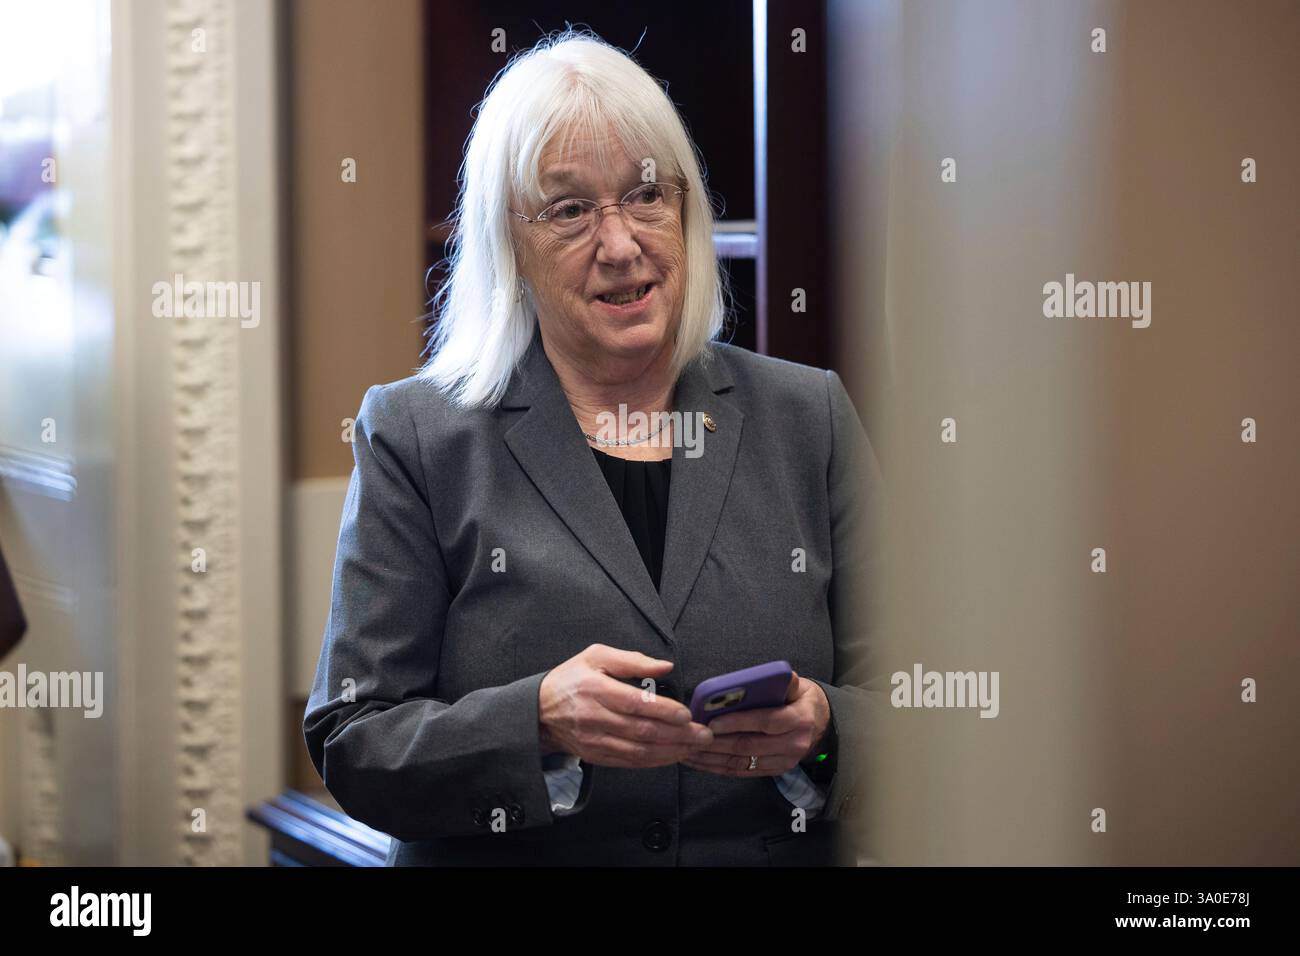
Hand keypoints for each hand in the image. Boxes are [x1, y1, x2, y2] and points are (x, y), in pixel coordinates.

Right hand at [538, 644, 713, 768]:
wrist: (540, 710)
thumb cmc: (571, 679)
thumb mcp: (597, 656)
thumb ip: (632, 660)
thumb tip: (665, 666)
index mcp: (596, 689)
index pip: (636, 703)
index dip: (664, 711)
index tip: (686, 714)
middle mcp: (595, 717)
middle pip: (642, 731)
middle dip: (678, 735)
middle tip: (703, 734)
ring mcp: (595, 740)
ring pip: (639, 751)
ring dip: (671, 751)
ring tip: (694, 746)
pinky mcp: (597, 756)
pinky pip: (630, 762)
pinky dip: (654, 761)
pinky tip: (672, 756)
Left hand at [681, 671, 829, 776]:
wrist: (821, 725)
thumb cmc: (801, 700)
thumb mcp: (798, 686)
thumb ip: (781, 681)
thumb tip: (754, 679)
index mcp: (798, 719)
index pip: (765, 722)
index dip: (737, 722)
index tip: (712, 722)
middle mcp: (793, 744)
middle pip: (749, 746)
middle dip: (718, 742)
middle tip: (693, 737)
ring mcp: (784, 761)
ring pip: (742, 763)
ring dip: (712, 759)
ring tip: (689, 751)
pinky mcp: (775, 771)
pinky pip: (742, 772)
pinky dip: (718, 768)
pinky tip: (700, 761)